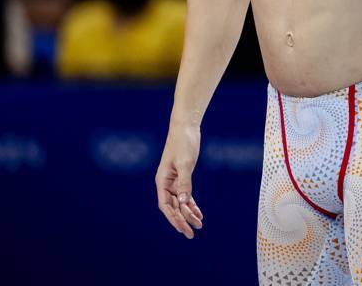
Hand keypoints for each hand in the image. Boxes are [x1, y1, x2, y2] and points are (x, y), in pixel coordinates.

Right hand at [155, 122, 203, 237]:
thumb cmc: (183, 142)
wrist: (186, 127)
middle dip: (182, 219)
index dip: (173, 218)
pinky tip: (198, 212)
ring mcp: (174, 180)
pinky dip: (192, 203)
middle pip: (173, 206)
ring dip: (189, 213)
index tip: (182, 228)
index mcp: (162, 181)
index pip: (165, 205)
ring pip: (181, 202)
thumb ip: (184, 182)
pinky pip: (186, 194)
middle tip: (192, 233)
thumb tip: (184, 201)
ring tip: (199, 224)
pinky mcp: (182, 176)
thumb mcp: (185, 163)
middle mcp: (166, 183)